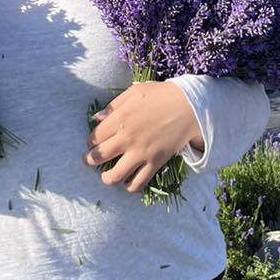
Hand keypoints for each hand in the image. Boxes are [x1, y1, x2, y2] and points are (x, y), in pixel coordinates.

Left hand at [85, 81, 203, 194]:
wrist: (190, 106)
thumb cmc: (161, 95)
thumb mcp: (134, 92)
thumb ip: (113, 105)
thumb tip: (96, 118)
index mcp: (120, 119)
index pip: (95, 137)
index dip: (90, 142)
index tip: (92, 143)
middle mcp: (127, 138)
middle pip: (99, 157)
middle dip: (90, 160)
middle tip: (89, 161)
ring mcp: (141, 153)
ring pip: (115, 175)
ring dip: (106, 178)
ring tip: (106, 177)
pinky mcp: (155, 163)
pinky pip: (139, 182)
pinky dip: (130, 187)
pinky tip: (127, 183)